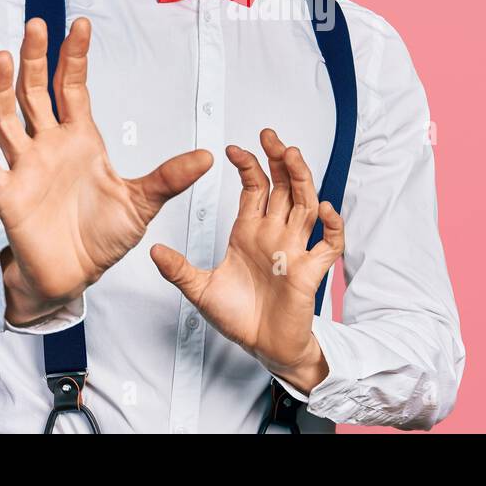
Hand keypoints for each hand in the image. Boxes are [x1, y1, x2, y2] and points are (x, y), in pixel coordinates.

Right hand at [0, 16, 211, 326]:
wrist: (76, 276)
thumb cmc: (104, 236)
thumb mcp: (142, 203)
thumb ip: (169, 178)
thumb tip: (208, 156)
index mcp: (80, 138)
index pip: (72, 87)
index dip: (74, 56)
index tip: (80, 24)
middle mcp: (47, 144)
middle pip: (35, 91)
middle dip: (34, 58)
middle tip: (36, 24)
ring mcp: (24, 167)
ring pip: (6, 118)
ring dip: (1, 89)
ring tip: (3, 58)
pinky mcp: (7, 195)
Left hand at [150, 128, 344, 392]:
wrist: (262, 347)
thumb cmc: (239, 317)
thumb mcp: (201, 290)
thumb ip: (179, 270)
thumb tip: (154, 250)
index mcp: (249, 233)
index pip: (255, 188)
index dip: (248, 166)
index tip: (234, 149)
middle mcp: (274, 235)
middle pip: (284, 187)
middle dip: (279, 160)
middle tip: (271, 137)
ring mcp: (295, 250)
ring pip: (305, 205)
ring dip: (302, 180)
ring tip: (292, 157)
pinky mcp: (310, 272)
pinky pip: (329, 244)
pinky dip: (331, 226)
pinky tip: (324, 209)